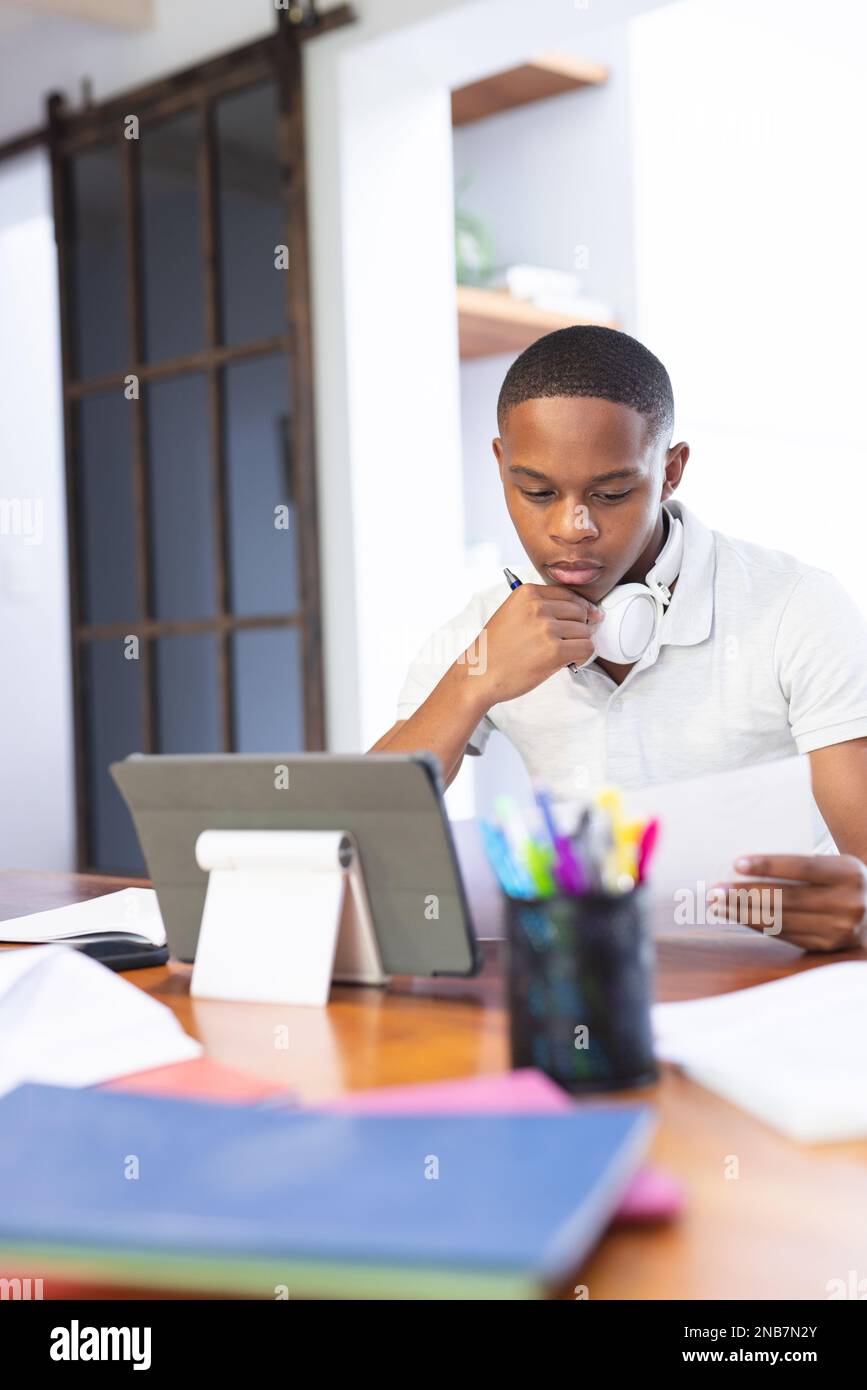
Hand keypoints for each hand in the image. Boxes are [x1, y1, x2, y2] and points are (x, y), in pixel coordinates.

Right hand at [472, 583, 602, 704]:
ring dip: (579, 644)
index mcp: (527, 593)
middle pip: (580, 611)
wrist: (479, 674)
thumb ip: (540, 607)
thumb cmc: (496, 649)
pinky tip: (570, 662)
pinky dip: (582, 657)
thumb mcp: (512, 614)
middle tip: (571, 641)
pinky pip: (586, 648)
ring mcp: (546, 628)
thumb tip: (582, 610)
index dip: (581, 608)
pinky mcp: (554, 651)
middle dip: (580, 627)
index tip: (588, 617)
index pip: (568, 594)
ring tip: (565, 654)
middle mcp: (538, 607)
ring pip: (585, 631)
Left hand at [708, 854, 866, 951]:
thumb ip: (801, 867)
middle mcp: (848, 902)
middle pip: (787, 897)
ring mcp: (839, 929)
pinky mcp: (827, 946)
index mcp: (848, 873)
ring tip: (718, 904)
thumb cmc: (843, 882)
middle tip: (715, 889)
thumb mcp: (834, 866)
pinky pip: (784, 934)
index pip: (802, 867)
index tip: (737, 864)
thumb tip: (745, 867)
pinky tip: (737, 915)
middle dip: (746, 894)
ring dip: (744, 912)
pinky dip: (757, 924)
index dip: (768, 866)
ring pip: (781, 919)